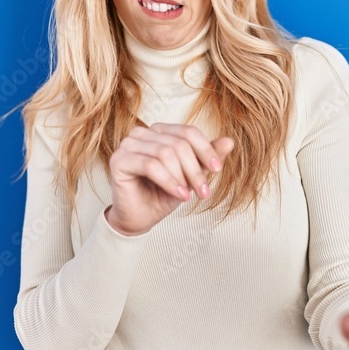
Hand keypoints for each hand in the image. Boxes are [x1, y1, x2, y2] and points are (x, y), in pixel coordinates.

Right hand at [106, 123, 234, 235]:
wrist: (140, 218)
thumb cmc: (163, 194)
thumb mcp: (190, 175)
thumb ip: (207, 157)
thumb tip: (230, 141)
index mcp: (159, 131)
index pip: (188, 132)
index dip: (206, 150)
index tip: (217, 170)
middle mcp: (141, 133)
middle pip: (178, 144)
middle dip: (195, 170)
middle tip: (204, 192)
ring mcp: (128, 145)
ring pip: (165, 153)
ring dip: (182, 178)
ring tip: (189, 196)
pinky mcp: (119, 160)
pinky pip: (150, 166)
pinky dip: (169, 181)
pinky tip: (179, 195)